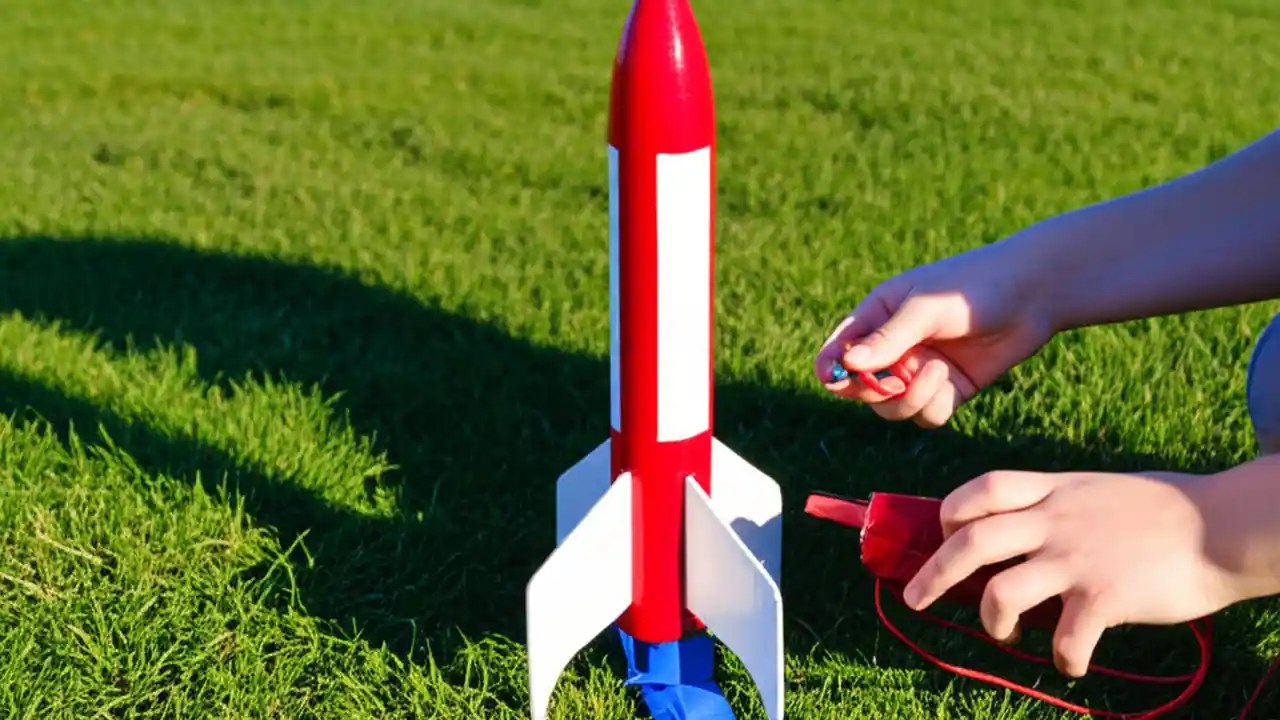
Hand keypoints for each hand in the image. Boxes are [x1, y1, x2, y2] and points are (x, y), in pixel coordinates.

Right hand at [814, 241, 1055, 427]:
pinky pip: (927, 415)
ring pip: (893, 409)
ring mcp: (920, 371)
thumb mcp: (926, 308)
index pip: (838, 351)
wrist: (1033, 293)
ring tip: (938, 372)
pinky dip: (935, 406)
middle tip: (896, 382)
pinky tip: (952, 382)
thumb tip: (847, 365)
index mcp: (877, 318)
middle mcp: (894, 348)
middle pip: (862, 389)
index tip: (835, 381)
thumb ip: (887, 338)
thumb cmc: (972, 286)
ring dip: (910, 400)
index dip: (832, 370)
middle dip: (876, 391)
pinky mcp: (949, 389)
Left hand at [900, 470, 1238, 677]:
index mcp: (1054, 491)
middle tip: (914, 599)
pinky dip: (1063, 658)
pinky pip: (1065, 638)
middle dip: (932, 574)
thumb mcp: (1098, 490)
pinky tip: (1073, 661)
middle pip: (970, 542)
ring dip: (993, 622)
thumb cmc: (1165, 510)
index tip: (942, 532)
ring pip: (1001, 593)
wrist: (1223, 527)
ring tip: (1008, 634)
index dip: (950, 511)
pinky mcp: (1106, 597)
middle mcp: (1056, 521)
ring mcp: (1078, 559)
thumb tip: (1023, 522)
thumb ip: (1059, 504)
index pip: (981, 489)